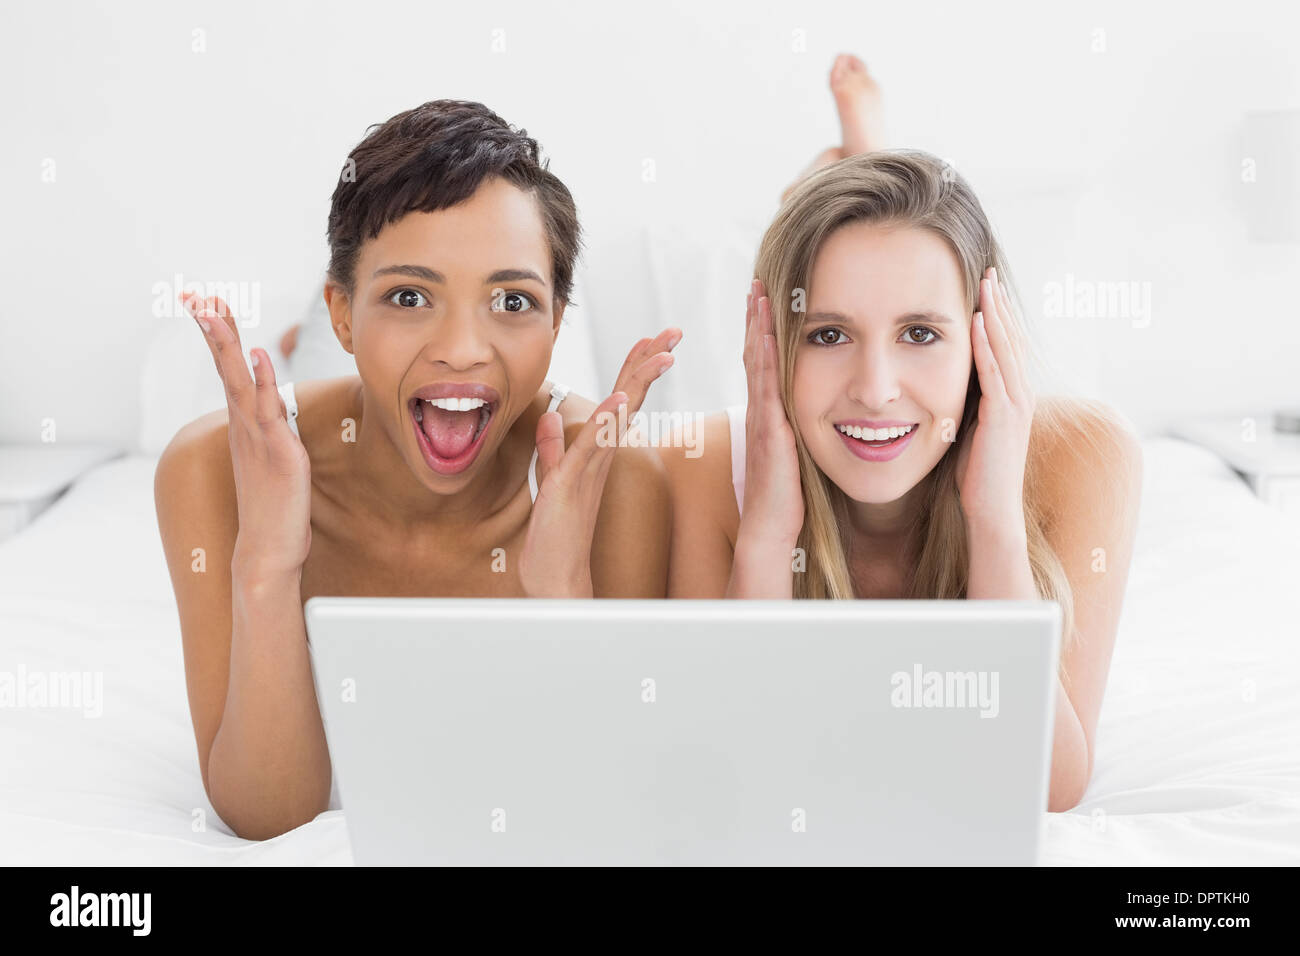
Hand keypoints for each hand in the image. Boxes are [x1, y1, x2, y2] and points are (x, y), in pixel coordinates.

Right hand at [181, 291, 312, 578]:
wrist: (269, 551)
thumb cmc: (274, 509)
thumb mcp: (274, 460)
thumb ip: (274, 432)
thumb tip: (277, 412)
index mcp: (245, 427)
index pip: (229, 372)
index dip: (219, 338)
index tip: (207, 305)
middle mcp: (246, 428)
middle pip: (226, 368)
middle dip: (213, 330)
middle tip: (195, 296)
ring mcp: (259, 439)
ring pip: (239, 382)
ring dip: (228, 345)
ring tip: (214, 310)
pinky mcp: (278, 453)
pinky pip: (270, 411)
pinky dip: (263, 380)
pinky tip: (257, 354)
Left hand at [517, 328, 680, 597]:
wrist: (555, 581)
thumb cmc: (556, 537)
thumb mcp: (551, 481)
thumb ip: (552, 448)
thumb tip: (551, 416)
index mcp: (598, 453)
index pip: (620, 399)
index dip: (635, 368)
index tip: (652, 339)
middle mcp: (601, 457)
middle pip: (629, 398)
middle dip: (649, 362)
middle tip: (673, 332)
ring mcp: (591, 469)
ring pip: (618, 416)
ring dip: (638, 383)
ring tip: (660, 353)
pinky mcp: (573, 484)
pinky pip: (592, 448)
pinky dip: (606, 422)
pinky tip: (620, 399)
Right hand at [739, 279, 803, 548]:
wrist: (771, 528)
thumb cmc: (787, 500)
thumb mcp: (798, 458)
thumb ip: (801, 436)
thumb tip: (824, 420)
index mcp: (768, 417)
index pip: (764, 366)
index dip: (762, 334)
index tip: (764, 303)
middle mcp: (760, 411)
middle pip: (755, 354)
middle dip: (755, 319)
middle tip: (756, 284)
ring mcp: (760, 418)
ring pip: (756, 362)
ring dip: (756, 326)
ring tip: (756, 293)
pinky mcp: (767, 427)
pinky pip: (765, 383)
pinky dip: (762, 354)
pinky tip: (763, 331)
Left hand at [954, 268, 1035, 531]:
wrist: (991, 513)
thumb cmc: (976, 477)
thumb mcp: (968, 429)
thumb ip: (966, 403)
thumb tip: (945, 382)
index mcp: (1012, 397)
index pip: (1005, 346)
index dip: (996, 316)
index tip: (983, 286)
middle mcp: (1021, 395)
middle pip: (1011, 339)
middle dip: (998, 304)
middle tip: (987, 271)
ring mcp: (1016, 405)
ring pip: (1007, 349)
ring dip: (996, 314)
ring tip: (985, 284)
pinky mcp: (1005, 417)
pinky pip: (996, 372)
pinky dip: (989, 345)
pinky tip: (980, 321)